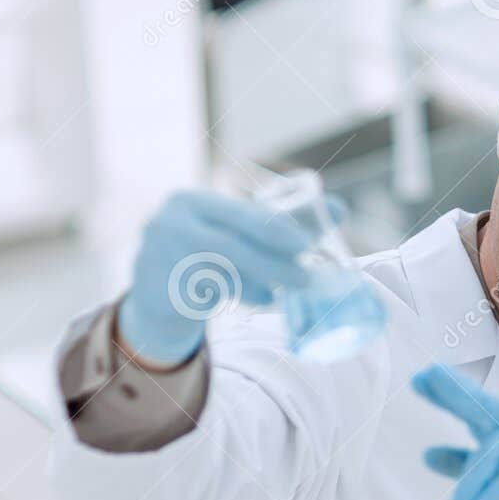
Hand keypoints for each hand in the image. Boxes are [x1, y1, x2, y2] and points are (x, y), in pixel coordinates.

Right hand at [118, 190, 312, 365]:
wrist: (159, 296)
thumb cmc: (208, 256)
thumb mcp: (239, 233)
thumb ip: (286, 222)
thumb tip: (340, 208)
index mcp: (191, 201)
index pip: (242, 213)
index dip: (277, 228)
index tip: (307, 244)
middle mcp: (171, 222)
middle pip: (232, 241)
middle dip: (273, 258)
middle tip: (306, 274)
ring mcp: (160, 255)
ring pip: (223, 268)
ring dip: (262, 278)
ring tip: (289, 288)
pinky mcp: (162, 287)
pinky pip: (208, 291)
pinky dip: (241, 293)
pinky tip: (262, 298)